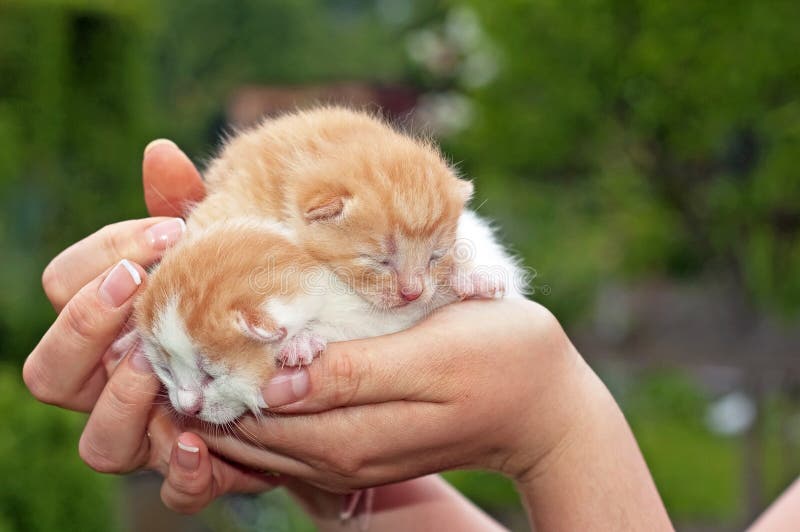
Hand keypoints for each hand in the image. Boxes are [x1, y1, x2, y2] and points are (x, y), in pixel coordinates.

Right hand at [24, 140, 276, 511]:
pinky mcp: (195, 468)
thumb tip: (161, 151)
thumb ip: (186, 209)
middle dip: (86, 325)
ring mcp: (150, 431)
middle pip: (49, 373)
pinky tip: (201, 441)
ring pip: (96, 441)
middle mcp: (114, 382)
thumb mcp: (220, 249)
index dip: (102, 257)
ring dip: (121, 399)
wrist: (296, 368)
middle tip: (141, 286)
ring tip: (159, 360)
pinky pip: (169, 489)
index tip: (166, 233)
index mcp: (112, 323)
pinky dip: (182, 471)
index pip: (63, 287)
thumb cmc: (240, 297)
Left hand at [199, 298, 573, 490]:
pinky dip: (258, 393)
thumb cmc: (502, 362)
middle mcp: (336, 453)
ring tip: (196, 325)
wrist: (547, 405)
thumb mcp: (432, 358)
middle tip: (173, 313)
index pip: (247, 414)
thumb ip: (354, 373)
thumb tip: (277, 379)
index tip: (178, 313)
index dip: (206, 368)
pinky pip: (289, 425)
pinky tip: (250, 349)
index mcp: (347, 434)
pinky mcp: (360, 438)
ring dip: (226, 386)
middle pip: (242, 427)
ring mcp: (347, 451)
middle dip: (203, 380)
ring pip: (260, 430)